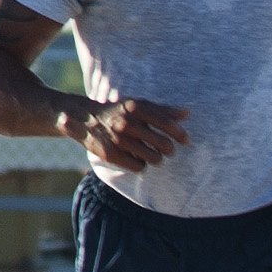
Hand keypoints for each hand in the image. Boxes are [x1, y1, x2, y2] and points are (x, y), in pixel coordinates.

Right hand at [71, 95, 189, 171]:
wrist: (84, 118)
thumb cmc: (118, 111)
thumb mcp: (138, 105)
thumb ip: (163, 110)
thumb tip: (187, 113)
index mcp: (136, 108)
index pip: (167, 124)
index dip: (180, 135)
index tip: (187, 141)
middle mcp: (127, 123)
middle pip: (164, 145)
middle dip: (169, 149)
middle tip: (167, 150)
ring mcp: (119, 139)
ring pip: (154, 158)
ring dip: (157, 158)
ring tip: (152, 154)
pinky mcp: (112, 154)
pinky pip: (139, 166)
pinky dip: (141, 164)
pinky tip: (136, 157)